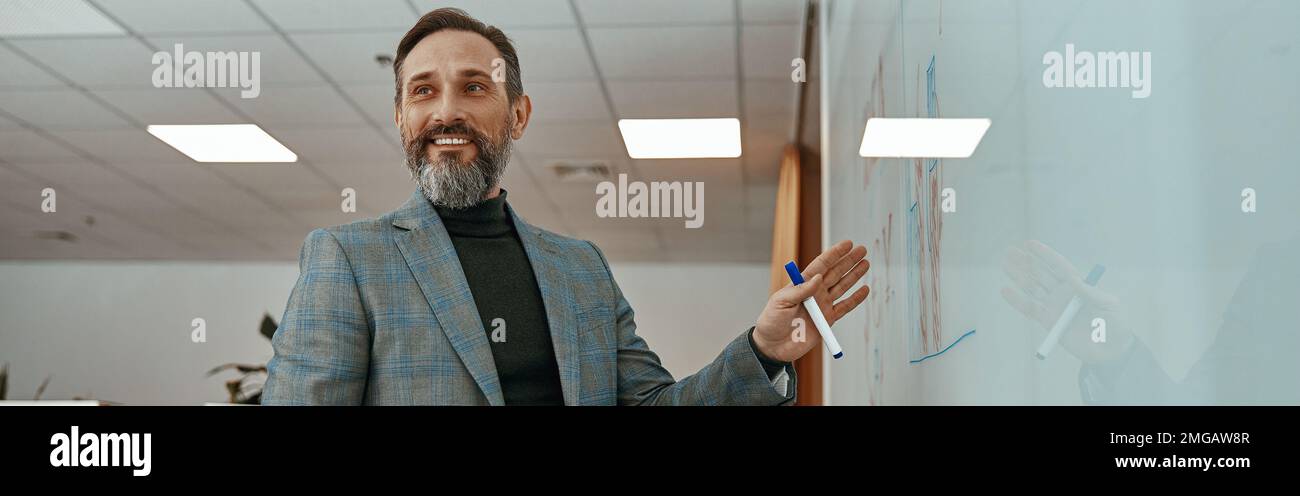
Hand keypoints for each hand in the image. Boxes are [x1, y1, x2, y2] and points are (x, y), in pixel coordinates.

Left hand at [753, 240, 869, 362]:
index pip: (821, 265)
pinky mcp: (827, 321)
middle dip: (849, 261)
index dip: (835, 254)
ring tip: (866, 263)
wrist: (773, 346)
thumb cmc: (772, 321)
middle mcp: (814, 292)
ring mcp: (822, 306)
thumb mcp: (780, 302)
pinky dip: (855, 299)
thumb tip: (819, 278)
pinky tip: (865, 289)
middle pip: (835, 273)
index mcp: (802, 284)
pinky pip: (845, 307)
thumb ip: (800, 290)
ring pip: (842, 287)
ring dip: (854, 276)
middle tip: (862, 249)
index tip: (848, 244)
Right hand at [1000, 240, 1133, 362]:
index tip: (1030, 244)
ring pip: (1032, 289)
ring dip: (1019, 277)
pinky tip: (1005, 290)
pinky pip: (1029, 309)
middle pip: (1041, 275)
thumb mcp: (1110, 305)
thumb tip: (1075, 280)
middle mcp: (1063, 294)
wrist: (1110, 352)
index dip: (1045, 255)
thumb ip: (1091, 293)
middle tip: (1011, 251)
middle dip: (1026, 263)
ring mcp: (1054, 307)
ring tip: (1005, 265)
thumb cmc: (1115, 325)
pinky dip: (1017, 301)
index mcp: (1078, 286)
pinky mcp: (1048, 322)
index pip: (1059, 266)